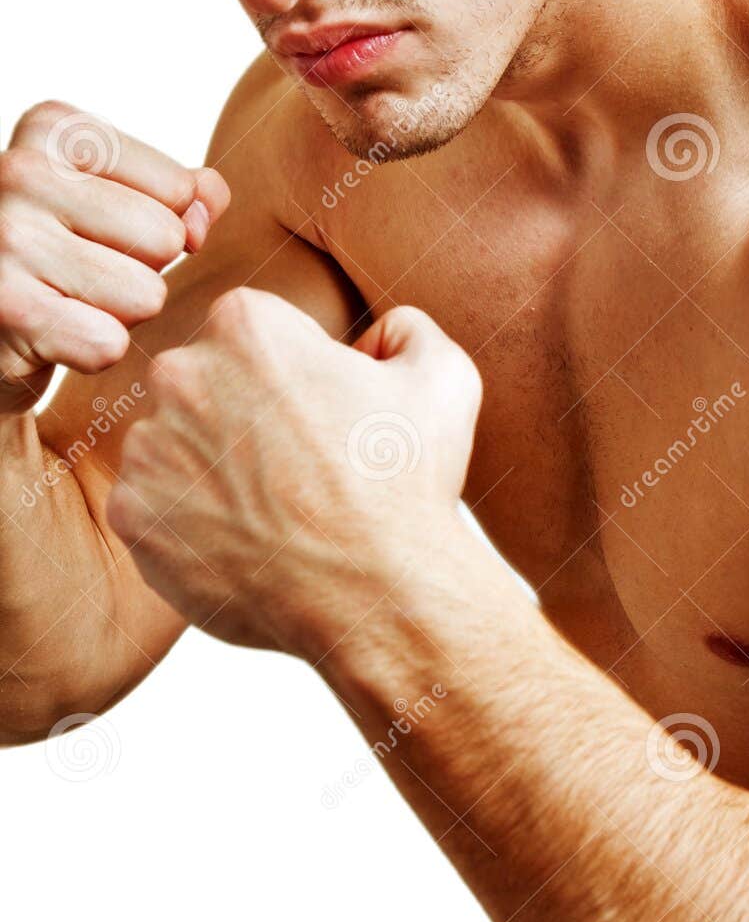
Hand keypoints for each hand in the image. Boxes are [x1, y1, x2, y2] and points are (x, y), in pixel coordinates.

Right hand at [0, 100, 228, 416]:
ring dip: (121, 313)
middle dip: (143, 271)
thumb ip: (186, 193)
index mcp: (52, 129)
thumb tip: (203, 212)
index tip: (102, 233)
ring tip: (68, 300)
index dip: (160, 227)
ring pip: (145, 294)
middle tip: (85, 274)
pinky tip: (53, 335)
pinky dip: (93, 351)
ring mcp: (7, 238)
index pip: (178, 190)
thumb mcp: (125, 201)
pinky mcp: (7, 308)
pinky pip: (109, 343)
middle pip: (165, 239)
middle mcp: (20, 171)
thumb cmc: (68, 252)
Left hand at [105, 289, 483, 658]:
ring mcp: (149, 447)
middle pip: (200, 382)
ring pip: (173, 445)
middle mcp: (181, 373)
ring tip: (273, 511)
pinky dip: (191, 525)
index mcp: (247, 325)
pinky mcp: (133, 515)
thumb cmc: (408, 484)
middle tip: (294, 465)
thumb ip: (404, 329)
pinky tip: (245, 543)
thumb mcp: (442, 377)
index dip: (289, 373)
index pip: (249, 331)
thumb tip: (375, 336)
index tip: (317, 413)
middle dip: (239, 414)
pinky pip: (155, 509)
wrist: (378, 595)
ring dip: (210, 468)